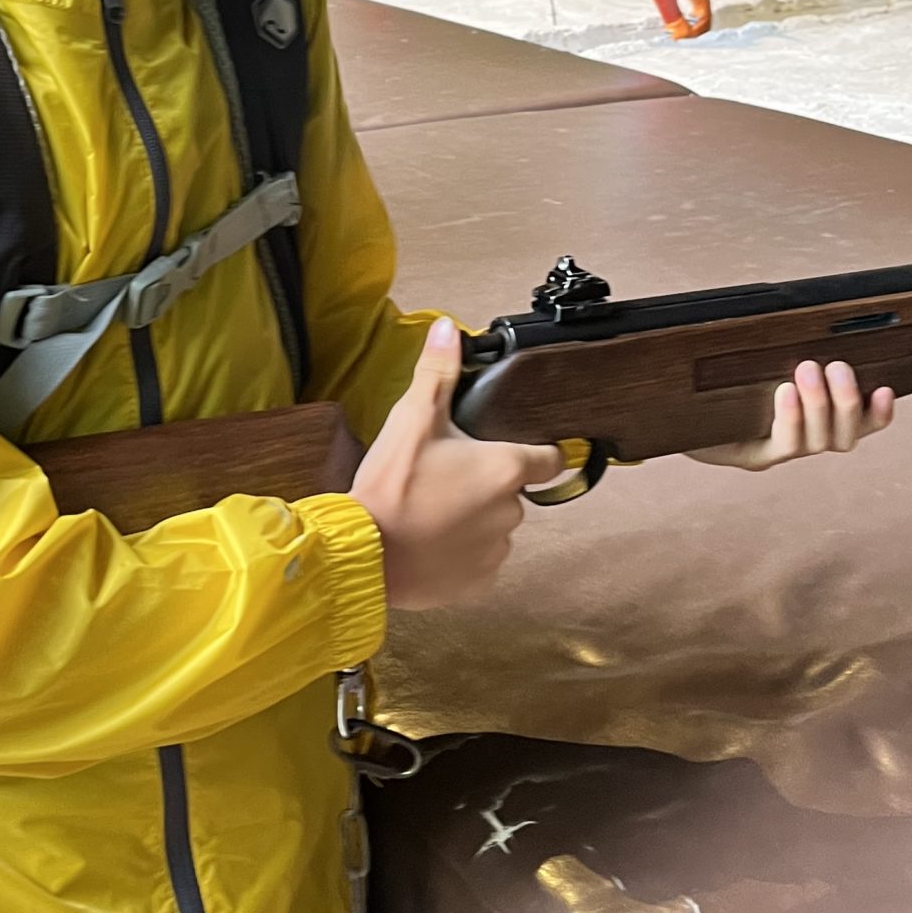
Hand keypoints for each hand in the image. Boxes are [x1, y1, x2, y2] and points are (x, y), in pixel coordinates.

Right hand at [352, 319, 555, 608]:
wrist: (363, 553)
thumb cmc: (391, 484)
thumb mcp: (412, 418)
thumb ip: (437, 372)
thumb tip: (447, 329)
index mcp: (505, 468)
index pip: (548, 459)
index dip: (536, 452)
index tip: (512, 449)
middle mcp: (512, 511)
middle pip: (512, 492)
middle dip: (486, 485)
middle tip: (442, 478)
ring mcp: (496, 551)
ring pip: (494, 528)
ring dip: (472, 520)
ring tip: (429, 511)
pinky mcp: (478, 583)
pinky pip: (478, 563)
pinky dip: (460, 555)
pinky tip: (429, 543)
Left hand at [689, 358, 893, 470]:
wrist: (680, 413)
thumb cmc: (729, 383)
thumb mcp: (766, 360)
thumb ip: (793, 347)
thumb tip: (816, 316)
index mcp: (816, 419)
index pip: (860, 423)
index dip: (878, 414)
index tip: (885, 389)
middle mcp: (804, 439)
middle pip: (843, 436)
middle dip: (846, 401)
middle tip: (836, 367)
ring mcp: (779, 450)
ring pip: (816, 441)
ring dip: (818, 405)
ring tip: (808, 369)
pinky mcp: (752, 455)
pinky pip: (780, 443)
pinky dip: (789, 417)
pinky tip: (783, 392)